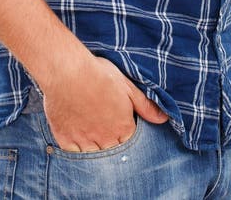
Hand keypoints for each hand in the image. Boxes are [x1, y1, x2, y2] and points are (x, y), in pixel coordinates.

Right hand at [42, 55, 168, 151]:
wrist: (67, 72)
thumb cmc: (98, 74)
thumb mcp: (127, 86)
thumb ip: (145, 105)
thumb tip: (164, 119)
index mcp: (122, 127)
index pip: (130, 144)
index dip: (127, 138)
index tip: (123, 130)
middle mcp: (105, 139)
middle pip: (113, 155)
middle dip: (114, 149)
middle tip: (108, 136)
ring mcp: (85, 141)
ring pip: (95, 158)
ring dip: (97, 153)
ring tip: (95, 141)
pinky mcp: (66, 140)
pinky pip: (74, 156)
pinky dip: (78, 153)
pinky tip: (79, 143)